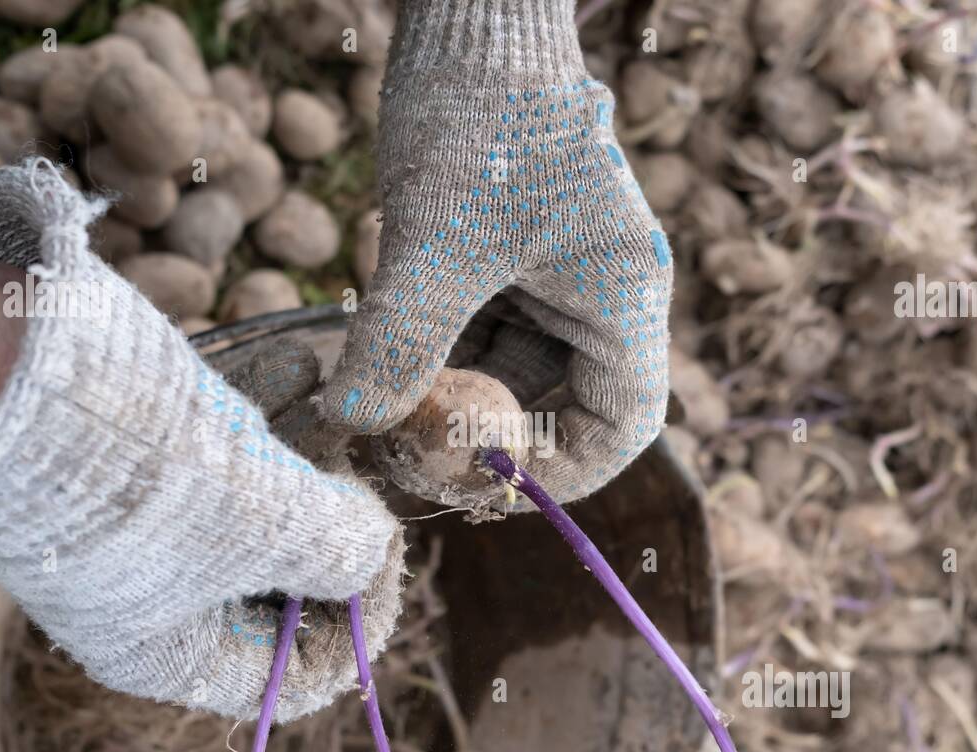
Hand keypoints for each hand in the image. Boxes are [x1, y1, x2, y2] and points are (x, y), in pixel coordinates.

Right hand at [0, 160, 403, 724]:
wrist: (3, 373)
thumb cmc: (137, 478)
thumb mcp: (265, 523)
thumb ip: (341, 547)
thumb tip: (374, 549)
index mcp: (175, 655)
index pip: (293, 677)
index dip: (358, 623)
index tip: (386, 552)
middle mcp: (155, 606)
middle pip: (280, 592)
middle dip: (333, 534)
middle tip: (362, 481)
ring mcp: (142, 534)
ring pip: (256, 515)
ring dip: (307, 468)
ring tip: (338, 416)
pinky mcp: (134, 468)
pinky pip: (220, 460)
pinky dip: (264, 425)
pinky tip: (295, 371)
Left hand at [317, 0, 672, 505]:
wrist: (473, 19)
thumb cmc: (479, 113)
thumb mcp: (437, 234)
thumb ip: (400, 336)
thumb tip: (354, 424)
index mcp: (621, 295)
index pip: (622, 425)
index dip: (559, 471)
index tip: (478, 481)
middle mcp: (599, 297)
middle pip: (556, 409)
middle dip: (480, 440)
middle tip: (400, 455)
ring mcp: (553, 282)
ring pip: (506, 378)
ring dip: (445, 403)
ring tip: (372, 414)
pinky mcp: (509, 264)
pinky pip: (477, 337)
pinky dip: (431, 359)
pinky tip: (374, 362)